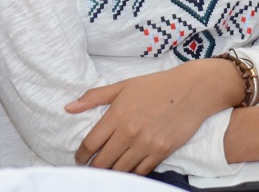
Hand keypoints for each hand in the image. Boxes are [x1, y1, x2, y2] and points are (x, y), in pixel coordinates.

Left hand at [69, 59, 242, 173]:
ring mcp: (147, 144)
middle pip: (103, 161)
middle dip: (94, 167)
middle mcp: (130, 132)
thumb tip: (68, 107)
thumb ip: (93, 97)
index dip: (81, 155)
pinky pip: (141, 171)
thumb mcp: (121, 86)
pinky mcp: (162, 152)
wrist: (190, 90)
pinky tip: (127, 169)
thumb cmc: (154, 86)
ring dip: (111, 172)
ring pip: (121, 170)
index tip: (78, 159)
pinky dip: (132, 173)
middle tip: (90, 168)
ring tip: (107, 170)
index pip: (91, 144)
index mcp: (116, 115)